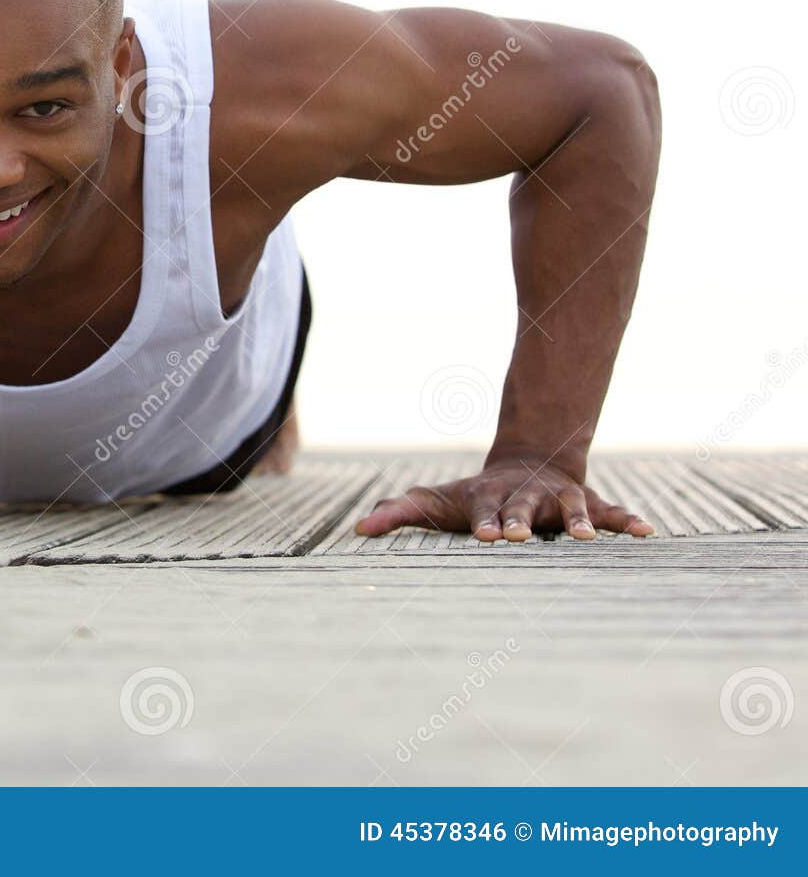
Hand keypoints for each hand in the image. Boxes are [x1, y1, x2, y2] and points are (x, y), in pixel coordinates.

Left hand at [353, 461, 653, 541]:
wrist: (527, 463)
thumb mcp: (434, 502)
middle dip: (522, 523)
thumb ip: (398, 513)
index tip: (487, 537)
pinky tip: (647, 532)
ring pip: (570, 509)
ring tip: (590, 539)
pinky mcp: (588, 505)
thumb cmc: (474, 497)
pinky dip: (627, 521)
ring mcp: (558, 500)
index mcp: (490, 500)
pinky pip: (611, 512)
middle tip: (520, 538)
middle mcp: (526, 498)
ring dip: (579, 523)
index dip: (487, 523)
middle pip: (524, 510)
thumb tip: (357, 530)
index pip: (485, 512)